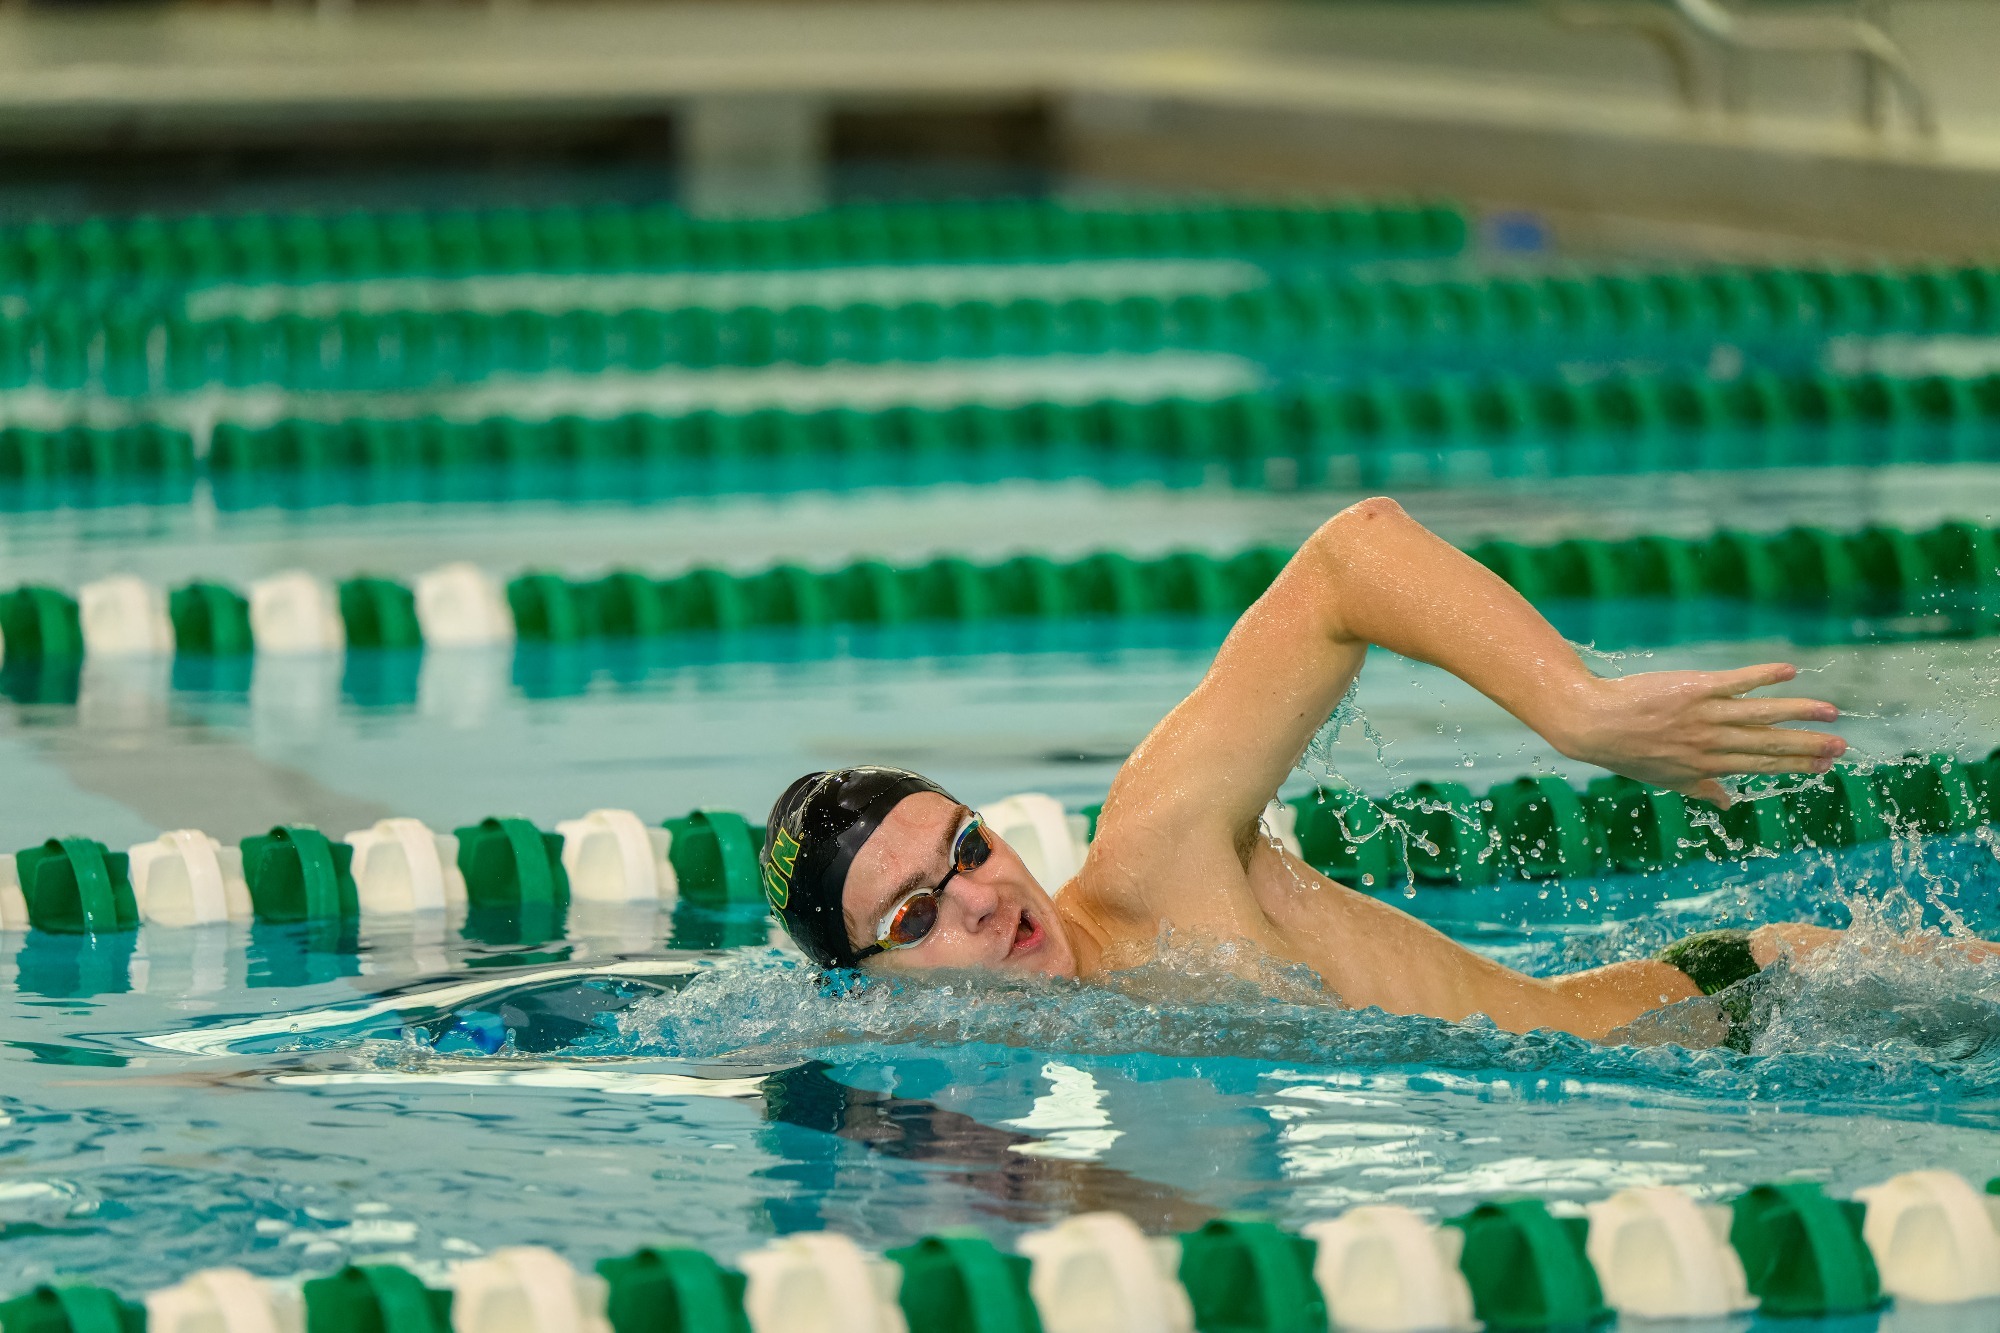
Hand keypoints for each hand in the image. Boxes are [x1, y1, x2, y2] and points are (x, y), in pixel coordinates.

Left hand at [1551, 663, 1844, 805]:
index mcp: (1708, 766)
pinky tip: (1789, 672)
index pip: (1761, 765)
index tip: (1825, 766)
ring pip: (1762, 714)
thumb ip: (1700, 789)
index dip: (1795, 765)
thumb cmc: (1628, 752)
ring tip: (1830, 711)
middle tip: (1842, 745)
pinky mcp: (1695, 689)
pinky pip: (1736, 682)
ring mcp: (1705, 715)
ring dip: (1798, 712)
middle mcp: (1712, 743)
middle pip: (1770, 743)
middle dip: (1808, 745)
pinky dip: (1763, 677)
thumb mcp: (1665, 780)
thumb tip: (1726, 804)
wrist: (1594, 724)